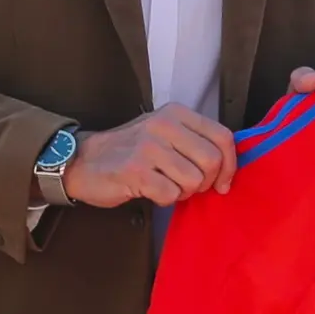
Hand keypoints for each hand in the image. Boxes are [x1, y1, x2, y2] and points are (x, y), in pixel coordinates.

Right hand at [64, 104, 237, 206]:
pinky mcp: (134, 171)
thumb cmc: (130, 150)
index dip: (230, 165)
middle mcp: (164, 125)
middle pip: (211, 161)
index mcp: (176, 113)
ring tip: (167, 186)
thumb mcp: (164, 133)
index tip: (223, 182)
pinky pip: (170, 195)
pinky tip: (151, 191)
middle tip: (190, 187)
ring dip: (184, 192)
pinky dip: (165, 200)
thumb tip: (229, 166)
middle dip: (206, 182)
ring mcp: (148, 147)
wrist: (84, 160)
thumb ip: (195, 141)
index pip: (222, 137)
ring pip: (193, 180)